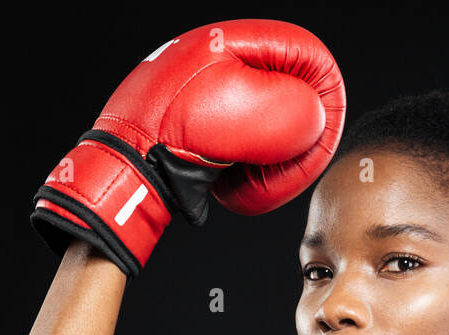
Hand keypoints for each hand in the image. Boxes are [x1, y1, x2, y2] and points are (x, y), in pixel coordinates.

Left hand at [31, 19, 345, 275]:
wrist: (125, 167)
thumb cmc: (176, 135)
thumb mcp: (256, 116)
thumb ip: (303, 111)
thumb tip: (311, 121)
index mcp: (234, 43)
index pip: (308, 54)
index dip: (323, 96)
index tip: (319, 130)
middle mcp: (219, 62)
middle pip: (290, 94)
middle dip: (294, 137)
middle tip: (284, 163)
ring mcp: (207, 95)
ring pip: (267, 124)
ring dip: (269, 157)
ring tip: (250, 174)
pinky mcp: (199, 125)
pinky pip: (240, 143)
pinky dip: (244, 165)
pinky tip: (231, 177)